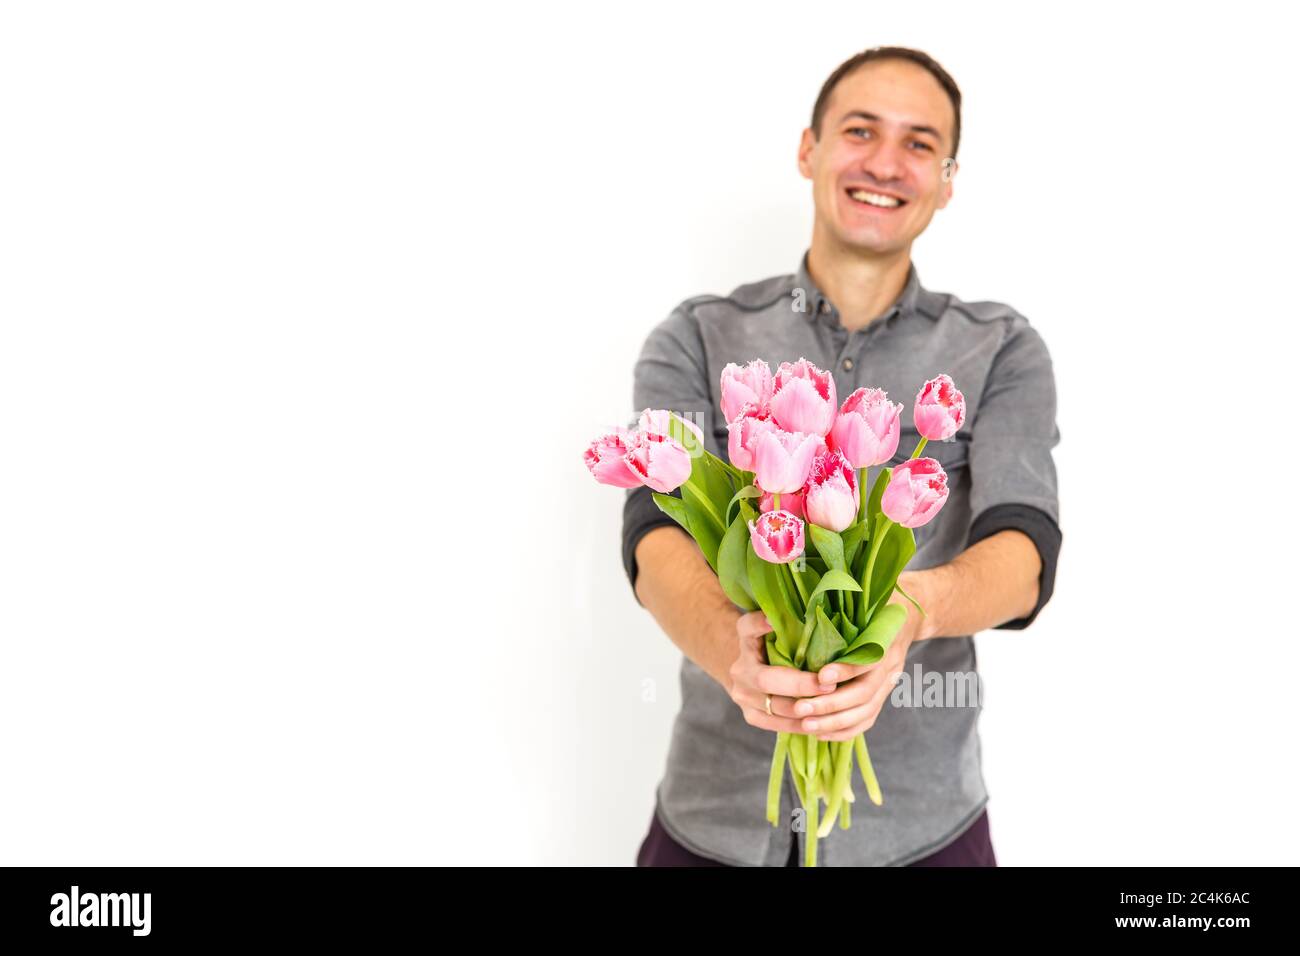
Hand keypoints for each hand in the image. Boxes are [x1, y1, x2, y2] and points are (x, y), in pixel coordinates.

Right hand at [728, 610, 837, 731]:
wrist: (752, 674)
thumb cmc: (778, 649)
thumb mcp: (780, 633)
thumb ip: (792, 626)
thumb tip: (822, 615)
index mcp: (746, 640)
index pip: (746, 627)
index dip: (758, 624)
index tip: (772, 621)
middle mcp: (740, 668)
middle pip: (765, 679)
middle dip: (799, 684)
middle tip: (827, 685)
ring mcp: (742, 694)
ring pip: (773, 706)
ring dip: (803, 708)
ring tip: (829, 707)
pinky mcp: (750, 715)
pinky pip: (775, 724)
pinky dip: (798, 724)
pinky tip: (818, 721)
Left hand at [792, 571, 931, 740]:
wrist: (911, 612)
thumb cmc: (879, 598)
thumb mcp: (868, 592)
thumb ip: (845, 595)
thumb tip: (810, 591)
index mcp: (886, 640)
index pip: (868, 662)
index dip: (846, 671)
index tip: (821, 676)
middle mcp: (890, 666)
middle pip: (864, 694)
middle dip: (830, 704)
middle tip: (800, 708)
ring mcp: (888, 683)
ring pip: (864, 712)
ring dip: (833, 722)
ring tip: (805, 724)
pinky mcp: (883, 694)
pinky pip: (867, 720)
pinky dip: (844, 730)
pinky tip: (819, 732)